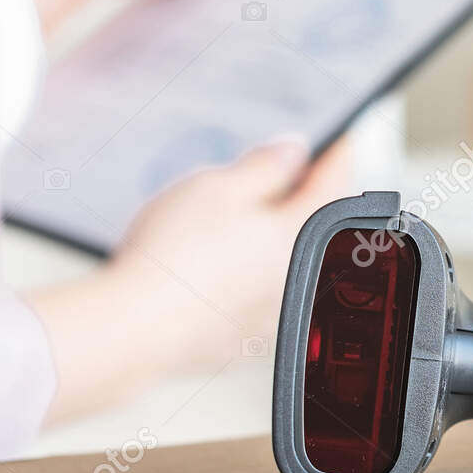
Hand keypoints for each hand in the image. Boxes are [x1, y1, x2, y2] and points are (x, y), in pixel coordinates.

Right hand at [28, 139, 351, 423]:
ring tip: (239, 216)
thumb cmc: (173, 258)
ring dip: (273, 237)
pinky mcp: (243, 335)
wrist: (135, 327)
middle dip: (302, 196)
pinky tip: (219, 262)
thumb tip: (294, 154)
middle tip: (285, 171)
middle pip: (313, 224)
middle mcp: (295, 278)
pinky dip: (250, 272)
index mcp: (298, 236)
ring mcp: (271, 312)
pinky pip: (259, 293)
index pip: (334, 183)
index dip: (336, 154)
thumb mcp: (219, 187)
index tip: (338, 138)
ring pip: (285, 260)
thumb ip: (265, 167)